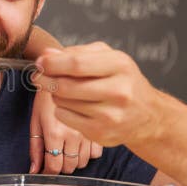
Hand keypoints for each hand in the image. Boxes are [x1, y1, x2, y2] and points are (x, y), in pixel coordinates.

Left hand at [28, 86, 102, 173]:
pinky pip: (96, 153)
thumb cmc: (46, 99)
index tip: (45, 171)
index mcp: (54, 133)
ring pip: (83, 162)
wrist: (65, 78)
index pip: (54, 167)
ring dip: (74, 161)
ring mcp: (88, 133)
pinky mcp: (98, 128)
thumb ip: (35, 148)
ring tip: (67, 150)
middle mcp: (73, 136)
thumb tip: (34, 170)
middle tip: (55, 157)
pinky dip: (88, 153)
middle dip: (60, 166)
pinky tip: (80, 145)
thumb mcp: (35, 120)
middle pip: (69, 167)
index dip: (48, 173)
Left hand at [36, 43, 164, 146]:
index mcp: (120, 66)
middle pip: (66, 86)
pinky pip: (64, 118)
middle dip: (46, 80)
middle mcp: (118, 91)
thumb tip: (47, 54)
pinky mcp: (101, 133)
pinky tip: (74, 106)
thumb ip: (77, 53)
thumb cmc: (123, 81)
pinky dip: (62, 110)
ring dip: (56, 94)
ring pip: (62, 102)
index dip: (52, 63)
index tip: (40, 62)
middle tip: (39, 76)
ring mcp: (110, 115)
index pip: (76, 64)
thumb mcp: (108, 58)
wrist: (148, 116)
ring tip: (66, 91)